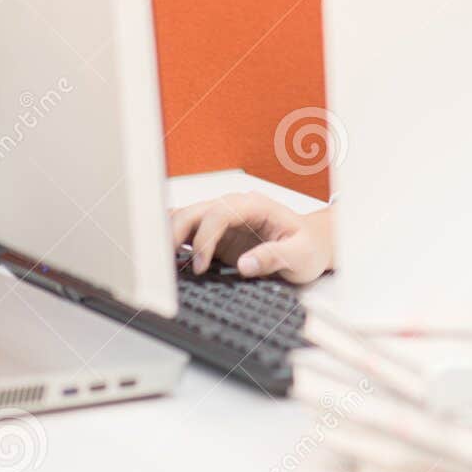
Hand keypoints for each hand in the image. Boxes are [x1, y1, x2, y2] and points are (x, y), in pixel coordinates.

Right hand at [168, 192, 333, 283]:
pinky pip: (189, 231)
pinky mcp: (216, 235)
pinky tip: (163, 252)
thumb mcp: (300, 255)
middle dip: (176, 233)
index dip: (206, 238)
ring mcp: (223, 221)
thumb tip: (246, 265)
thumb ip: (274, 257)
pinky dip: (174, 239)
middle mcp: (235, 208)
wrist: (311, 244)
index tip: (200, 266)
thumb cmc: (308, 246)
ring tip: (160, 260)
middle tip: (167, 262)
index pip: (220, 213)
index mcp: (255, 206)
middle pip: (196, 211)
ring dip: (171, 235)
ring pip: (187, 218)